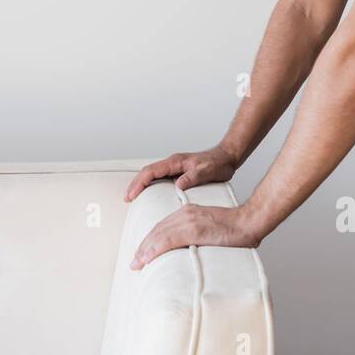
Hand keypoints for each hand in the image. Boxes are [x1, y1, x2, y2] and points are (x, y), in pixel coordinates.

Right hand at [124, 146, 240, 202]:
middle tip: (127, 198)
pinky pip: (159, 178)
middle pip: (147, 172)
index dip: (139, 183)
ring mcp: (174, 167)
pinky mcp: (178, 172)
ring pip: (152, 175)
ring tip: (133, 197)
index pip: (151, 171)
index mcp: (175, 162)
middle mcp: (172, 163)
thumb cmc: (218, 163)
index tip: (131, 194)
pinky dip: (150, 185)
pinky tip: (150, 194)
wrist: (227, 157)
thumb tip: (178, 185)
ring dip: (141, 184)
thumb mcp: (207, 171)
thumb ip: (193, 177)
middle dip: (135, 184)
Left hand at [129, 203, 262, 269]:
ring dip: (145, 250)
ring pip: (159, 235)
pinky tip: (147, 258)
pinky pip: (168, 240)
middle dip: (144, 246)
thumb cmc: (235, 228)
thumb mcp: (210, 229)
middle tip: (134, 262)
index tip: (142, 252)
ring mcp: (188, 220)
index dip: (150, 240)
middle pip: (157, 230)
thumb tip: (192, 251)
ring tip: (137, 263)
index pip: (163, 226)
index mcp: (188, 212)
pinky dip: (155, 249)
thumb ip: (198, 236)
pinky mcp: (194, 229)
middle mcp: (185, 213)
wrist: (249, 221)